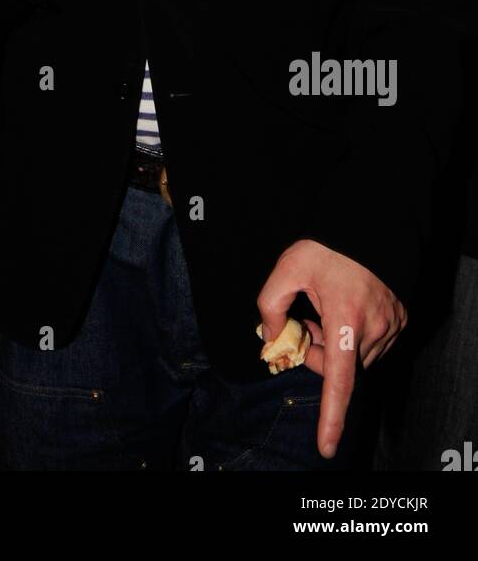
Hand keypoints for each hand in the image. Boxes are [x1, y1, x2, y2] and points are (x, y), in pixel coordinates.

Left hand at [257, 239, 406, 459]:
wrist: (366, 226)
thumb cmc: (325, 248)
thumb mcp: (287, 268)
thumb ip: (271, 305)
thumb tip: (272, 339)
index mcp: (345, 319)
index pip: (339, 380)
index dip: (331, 417)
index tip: (327, 447)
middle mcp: (374, 329)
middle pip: (339, 369)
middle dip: (318, 355)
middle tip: (306, 323)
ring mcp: (392, 326)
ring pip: (356, 359)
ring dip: (337, 346)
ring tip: (328, 310)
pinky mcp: (400, 322)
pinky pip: (372, 346)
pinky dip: (355, 337)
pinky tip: (346, 309)